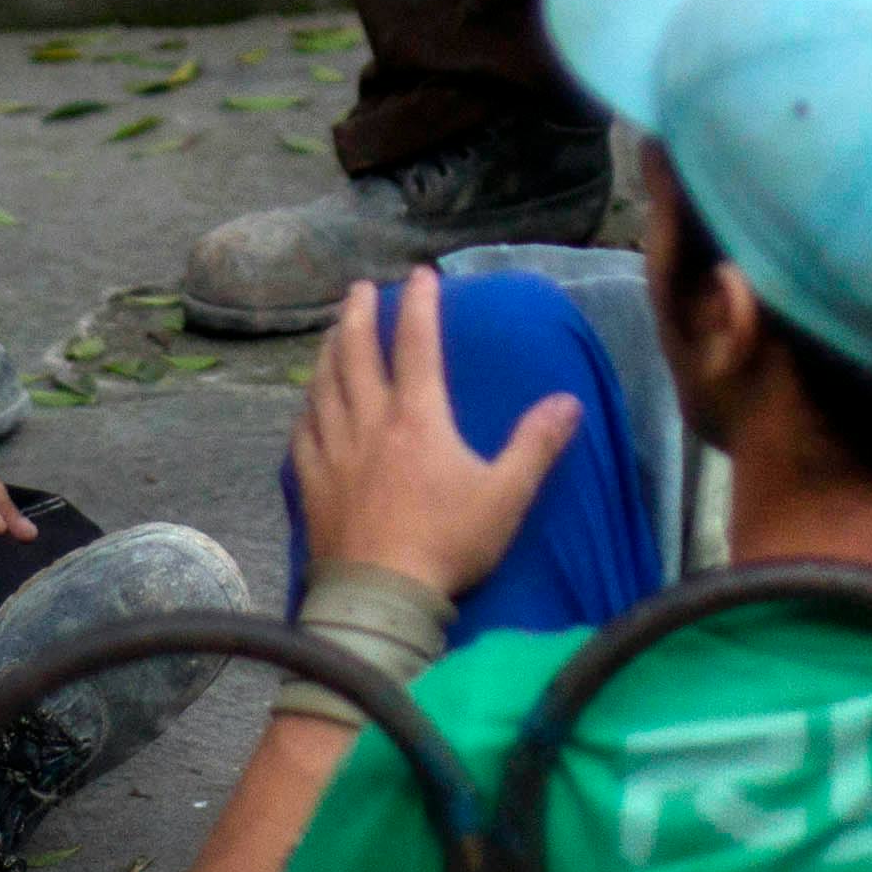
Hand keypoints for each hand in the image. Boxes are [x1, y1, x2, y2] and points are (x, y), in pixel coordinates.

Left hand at [292, 264, 581, 601]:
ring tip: (333, 331)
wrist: (381, 597)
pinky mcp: (311, 483)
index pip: (418, 343)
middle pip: (357, 352)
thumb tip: (569, 402)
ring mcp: (333, 451)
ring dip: (328, 351)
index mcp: (417, 417)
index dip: (420, 304)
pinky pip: (302, 433)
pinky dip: (307, 409)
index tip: (422, 274)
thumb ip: (535, 445)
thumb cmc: (447, 544)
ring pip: (323, 385)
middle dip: (359, 313)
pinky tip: (308, 407)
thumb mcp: (505, 496)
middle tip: (361, 288)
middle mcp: (369, 422)